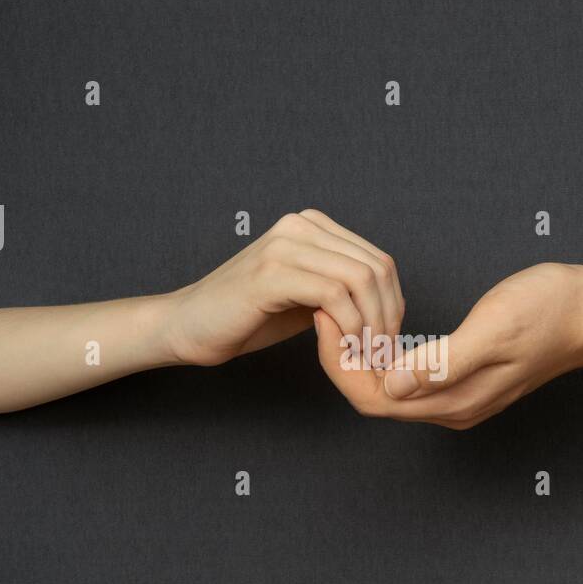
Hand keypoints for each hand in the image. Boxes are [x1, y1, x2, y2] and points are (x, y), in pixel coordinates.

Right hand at [163, 209, 404, 365]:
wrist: (189, 327)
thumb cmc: (246, 317)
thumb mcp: (305, 298)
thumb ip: (341, 290)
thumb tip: (387, 304)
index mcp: (312, 226)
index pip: (379, 261)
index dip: (393, 307)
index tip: (386, 344)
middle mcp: (301, 225)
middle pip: (376, 269)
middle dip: (387, 319)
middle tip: (380, 357)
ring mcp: (284, 245)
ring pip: (360, 280)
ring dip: (371, 327)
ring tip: (364, 358)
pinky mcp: (271, 272)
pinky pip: (333, 296)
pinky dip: (349, 328)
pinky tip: (343, 351)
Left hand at [315, 262, 582, 428]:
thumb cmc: (549, 313)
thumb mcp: (492, 330)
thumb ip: (440, 363)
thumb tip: (390, 384)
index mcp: (454, 400)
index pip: (373, 399)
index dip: (340, 363)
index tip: (327, 318)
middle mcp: (451, 407)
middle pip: (374, 398)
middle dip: (340, 361)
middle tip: (324, 311)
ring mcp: (457, 396)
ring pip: (388, 389)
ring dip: (359, 358)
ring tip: (340, 316)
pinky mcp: (462, 379)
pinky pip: (406, 378)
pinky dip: (382, 356)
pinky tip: (375, 327)